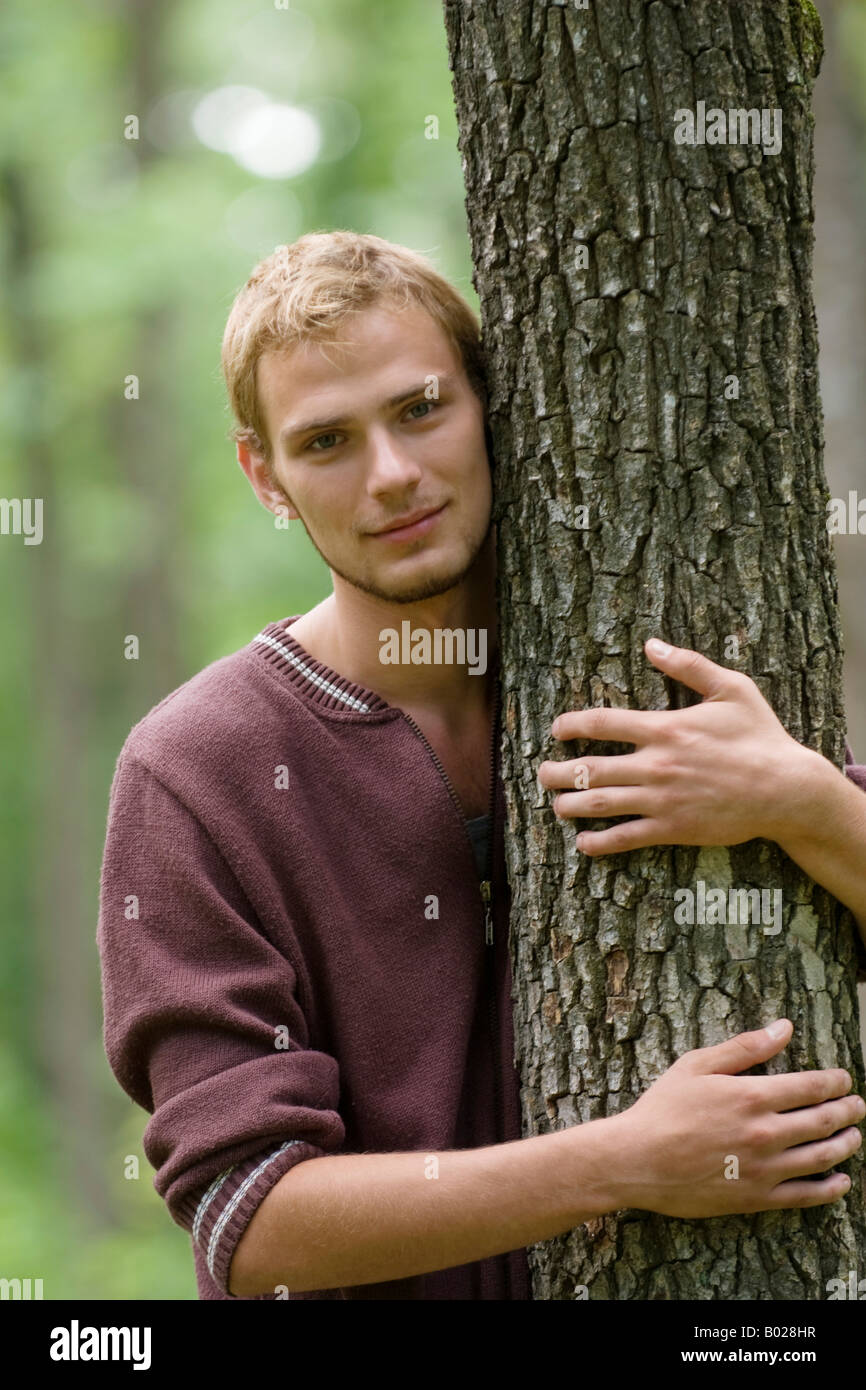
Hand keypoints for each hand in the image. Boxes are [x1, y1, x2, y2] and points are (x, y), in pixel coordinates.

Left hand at [537, 638, 820, 855]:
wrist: (786, 789)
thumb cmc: (761, 736)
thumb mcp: (731, 688)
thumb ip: (688, 664)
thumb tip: (652, 643)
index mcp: (664, 728)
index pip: (602, 723)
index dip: (572, 724)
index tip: (556, 729)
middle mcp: (655, 764)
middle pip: (589, 768)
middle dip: (557, 772)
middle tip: (541, 774)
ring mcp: (661, 799)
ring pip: (600, 804)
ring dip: (569, 805)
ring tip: (555, 805)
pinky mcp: (673, 829)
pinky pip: (626, 837)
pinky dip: (600, 843)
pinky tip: (583, 844)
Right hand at [608, 1020, 863, 1217]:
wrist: (637, 1160)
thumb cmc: (662, 1109)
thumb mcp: (696, 1065)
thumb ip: (744, 1047)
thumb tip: (784, 1027)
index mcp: (752, 1096)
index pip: (811, 1087)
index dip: (834, 1082)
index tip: (845, 1079)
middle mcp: (765, 1133)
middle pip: (822, 1121)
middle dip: (847, 1111)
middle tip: (858, 1106)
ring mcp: (763, 1169)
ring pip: (820, 1157)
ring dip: (845, 1145)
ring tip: (854, 1137)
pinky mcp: (756, 1198)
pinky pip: (804, 1196)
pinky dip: (829, 1189)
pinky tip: (840, 1182)